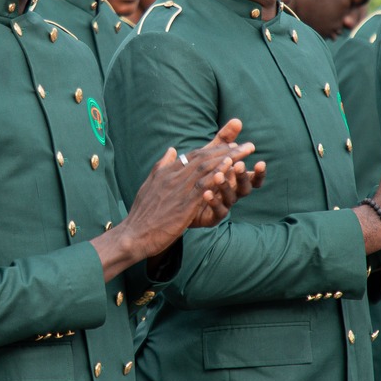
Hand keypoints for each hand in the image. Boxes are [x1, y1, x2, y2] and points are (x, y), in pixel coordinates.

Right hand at [98, 133, 256, 278]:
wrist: (133, 235)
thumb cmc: (142, 214)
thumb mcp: (150, 184)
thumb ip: (162, 166)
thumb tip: (172, 150)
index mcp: (167, 172)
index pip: (194, 155)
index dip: (215, 149)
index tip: (232, 145)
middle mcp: (173, 176)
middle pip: (204, 158)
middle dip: (228, 150)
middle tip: (247, 145)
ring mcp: (178, 190)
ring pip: (206, 168)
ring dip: (228, 159)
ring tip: (245, 152)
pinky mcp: (183, 205)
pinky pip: (202, 187)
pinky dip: (216, 176)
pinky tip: (230, 170)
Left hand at [185, 119, 266, 226]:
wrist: (180, 201)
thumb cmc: (201, 175)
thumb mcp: (211, 155)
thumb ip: (224, 139)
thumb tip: (237, 120)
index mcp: (235, 179)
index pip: (253, 177)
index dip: (259, 173)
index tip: (260, 162)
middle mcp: (232, 192)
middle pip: (245, 187)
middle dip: (243, 176)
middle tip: (238, 165)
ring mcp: (223, 205)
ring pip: (231, 198)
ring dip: (225, 186)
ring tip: (218, 175)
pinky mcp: (212, 217)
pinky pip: (216, 211)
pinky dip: (213, 202)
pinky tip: (206, 193)